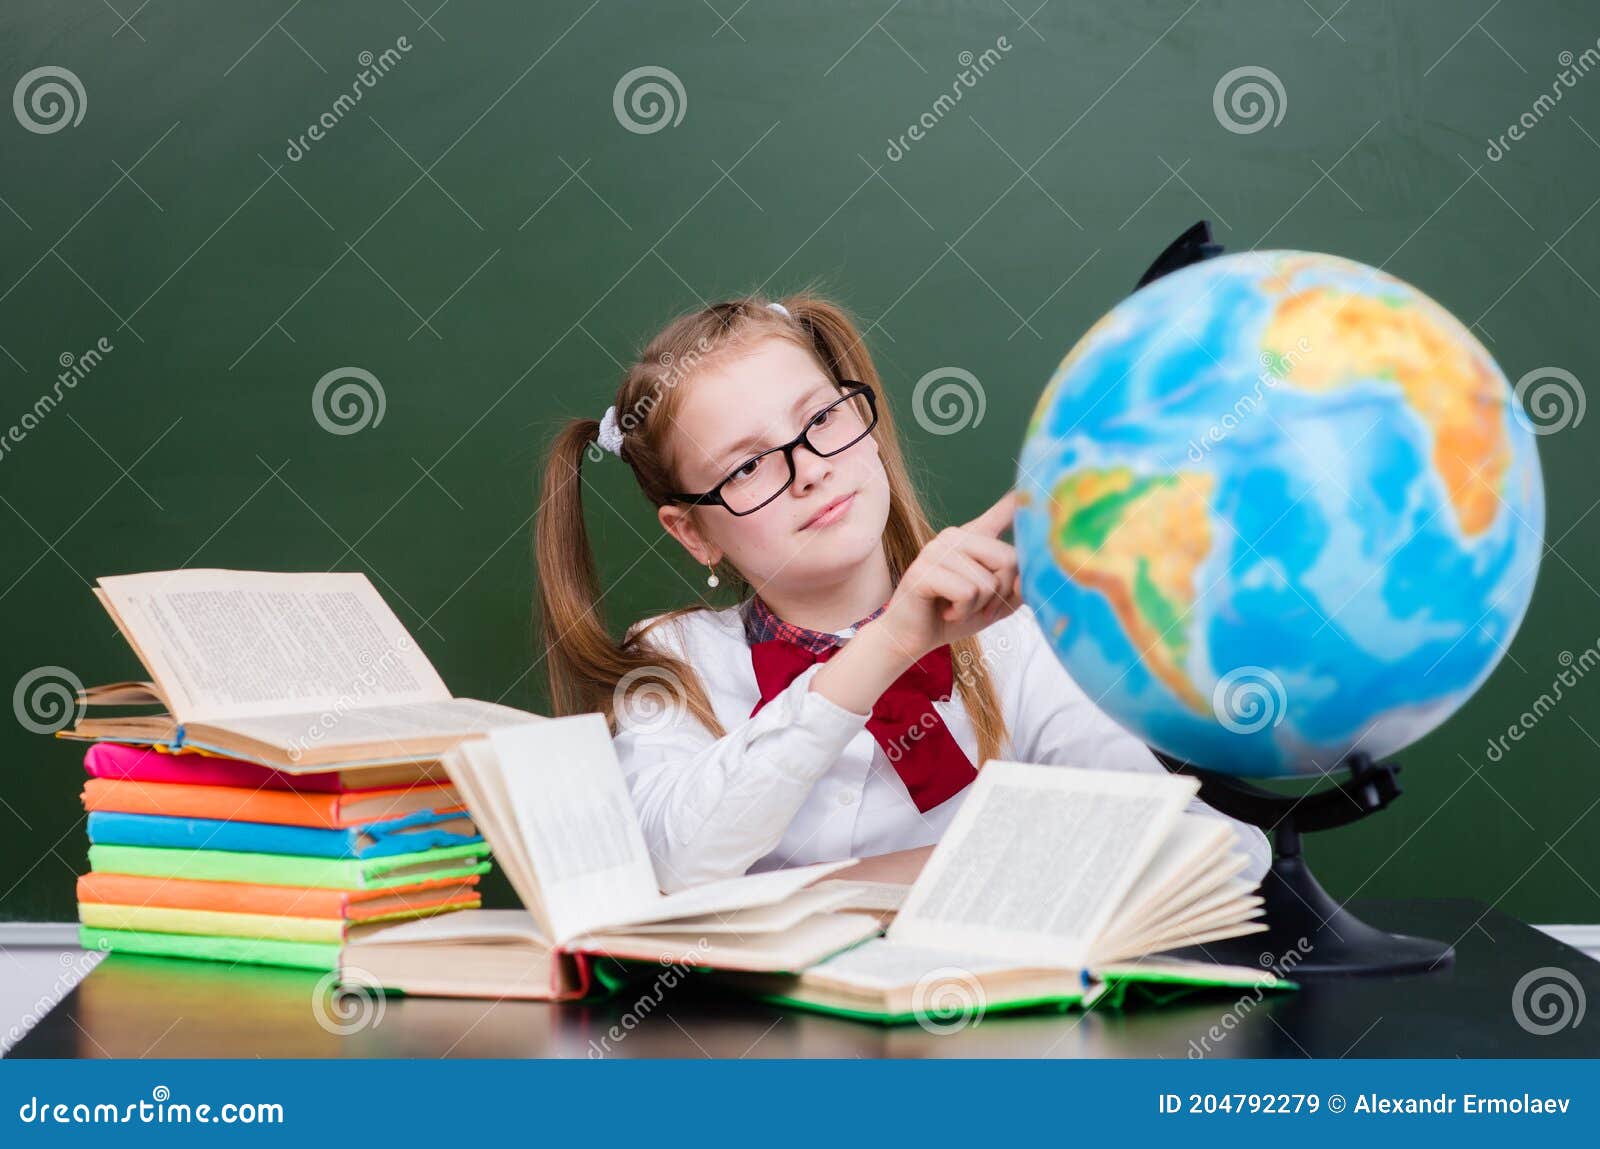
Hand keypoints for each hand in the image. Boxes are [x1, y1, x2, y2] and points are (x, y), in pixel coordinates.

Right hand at [871, 490, 1023, 660]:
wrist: (913, 638)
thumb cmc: (954, 616)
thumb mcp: (996, 603)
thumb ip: (1018, 587)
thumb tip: (1031, 578)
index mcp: (974, 538)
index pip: (1002, 512)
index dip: (1020, 501)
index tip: (1031, 487)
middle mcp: (955, 536)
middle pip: (1009, 560)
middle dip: (1001, 595)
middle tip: (978, 606)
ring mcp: (937, 549)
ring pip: (987, 582)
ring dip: (977, 607)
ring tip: (956, 608)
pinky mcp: (925, 569)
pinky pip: (967, 592)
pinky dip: (961, 612)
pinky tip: (945, 610)